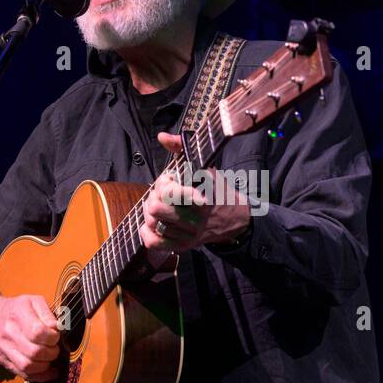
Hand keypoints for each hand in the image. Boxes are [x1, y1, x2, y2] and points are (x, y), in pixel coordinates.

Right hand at [0, 294, 61, 381]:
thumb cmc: (16, 309)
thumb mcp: (33, 301)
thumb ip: (47, 313)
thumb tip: (57, 328)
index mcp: (18, 315)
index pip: (38, 332)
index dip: (52, 337)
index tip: (55, 335)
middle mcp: (9, 334)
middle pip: (34, 352)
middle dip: (52, 352)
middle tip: (54, 347)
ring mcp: (5, 350)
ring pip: (28, 366)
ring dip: (46, 365)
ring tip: (50, 356)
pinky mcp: (4, 361)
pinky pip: (23, 374)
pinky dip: (40, 376)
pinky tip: (50, 370)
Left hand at [139, 132, 249, 258]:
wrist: (234, 219)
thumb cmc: (216, 190)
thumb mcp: (205, 166)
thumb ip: (182, 148)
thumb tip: (162, 137)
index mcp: (202, 194)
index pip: (167, 191)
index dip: (163, 183)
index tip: (171, 179)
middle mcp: (196, 216)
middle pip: (155, 208)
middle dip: (154, 197)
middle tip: (161, 194)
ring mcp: (190, 233)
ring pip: (153, 223)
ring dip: (150, 213)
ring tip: (159, 206)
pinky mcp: (185, 246)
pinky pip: (154, 243)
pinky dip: (148, 233)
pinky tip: (153, 223)